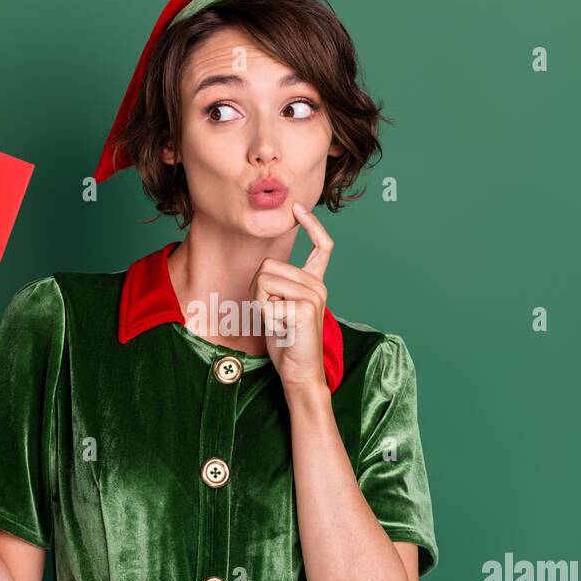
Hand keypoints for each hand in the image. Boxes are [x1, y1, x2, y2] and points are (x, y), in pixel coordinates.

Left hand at [249, 202, 333, 391]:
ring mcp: (314, 296)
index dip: (311, 224)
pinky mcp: (305, 309)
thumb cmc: (286, 342)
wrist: (300, 372)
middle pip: (268, 267)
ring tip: (277, 322)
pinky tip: (281, 331)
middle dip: (258, 291)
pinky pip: (266, 302)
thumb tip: (264, 271)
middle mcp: (318, 285)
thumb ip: (279, 286)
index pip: (322, 246)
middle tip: (272, 315)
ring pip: (263, 281)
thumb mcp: (282, 307)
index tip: (298, 208)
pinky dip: (264, 318)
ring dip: (260, 304)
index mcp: (315, 283)